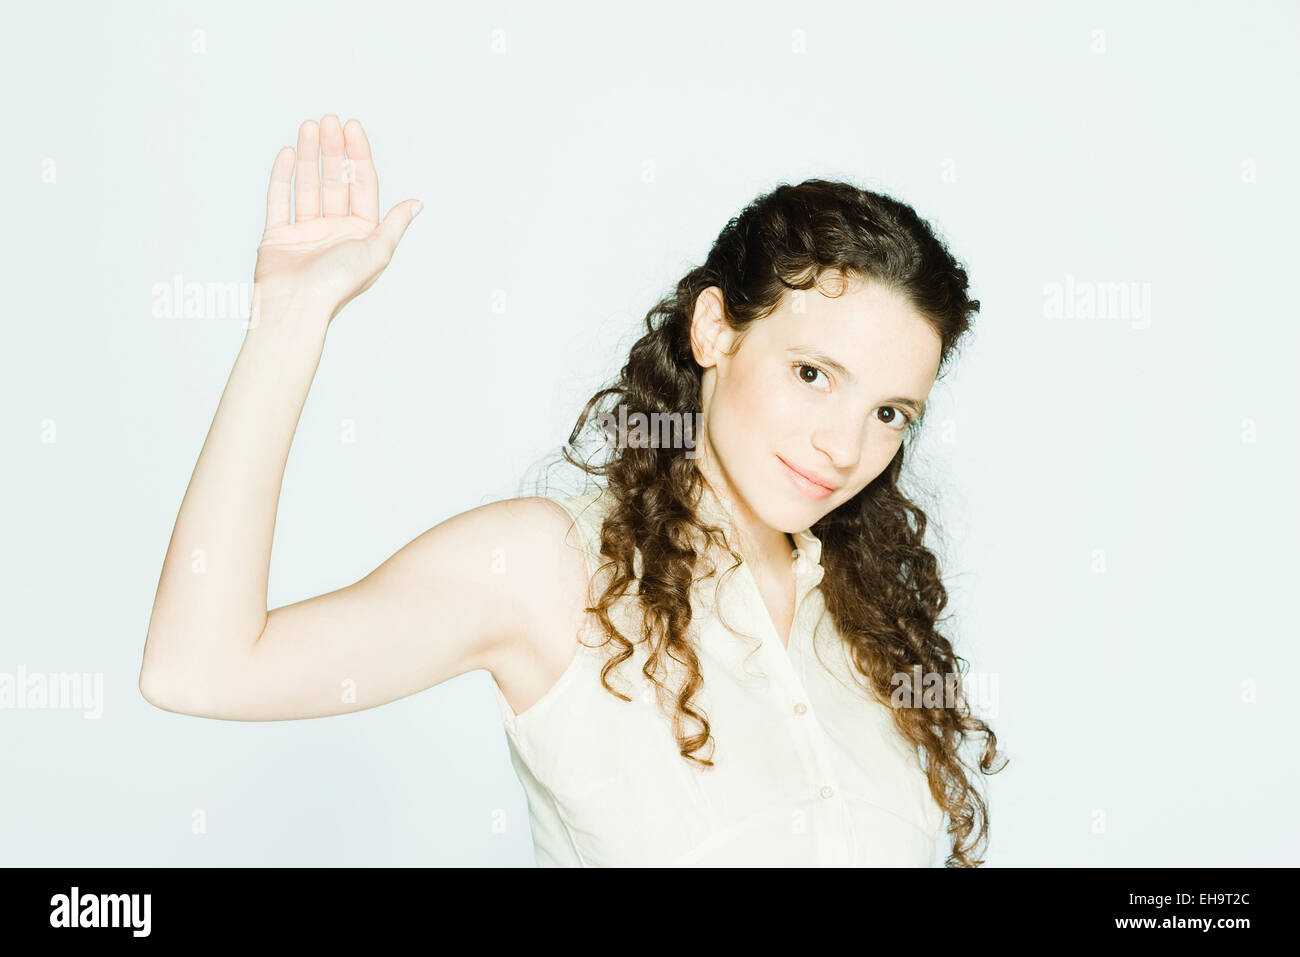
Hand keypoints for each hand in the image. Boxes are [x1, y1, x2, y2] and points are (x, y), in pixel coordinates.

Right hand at [253, 114, 421, 325]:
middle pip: (335, 181)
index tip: (353, 127)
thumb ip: (394, 225)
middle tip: (329, 120)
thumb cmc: (337, 285)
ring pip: (308, 185)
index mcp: (361, 234)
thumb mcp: (377, 252)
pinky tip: (286, 152)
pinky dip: (282, 176)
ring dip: (308, 155)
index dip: (359, 156)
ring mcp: (305, 231)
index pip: (362, 186)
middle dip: (333, 150)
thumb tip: (417, 204)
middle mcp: (335, 231)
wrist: (296, 307)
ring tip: (308, 126)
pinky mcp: (277, 234)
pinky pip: (280, 199)